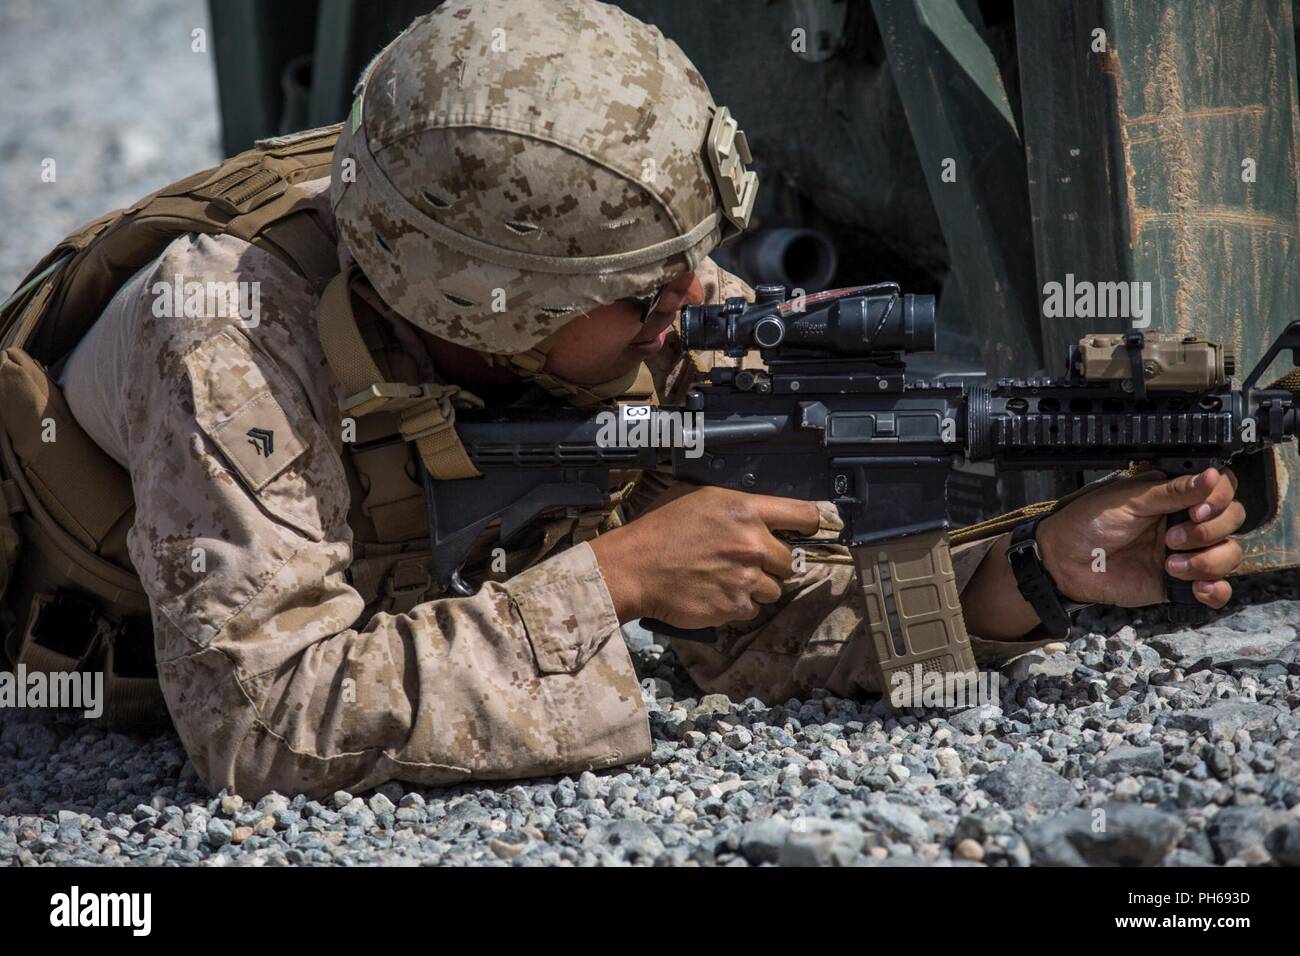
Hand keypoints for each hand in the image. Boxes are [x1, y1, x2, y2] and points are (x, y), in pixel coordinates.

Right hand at [589, 486, 818, 627]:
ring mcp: (745, 579)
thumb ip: (736, 505)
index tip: (807, 531)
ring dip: (756, 587)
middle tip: (745, 561)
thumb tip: (762, 512)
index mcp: (745, 511)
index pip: (805, 516)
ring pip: (774, 589)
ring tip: (726, 579)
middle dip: (772, 563)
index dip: (810, 526)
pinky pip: (752, 609)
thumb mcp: (698, 497)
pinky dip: (738, 605)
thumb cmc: (659, 529)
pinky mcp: (734, 606)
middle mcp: (752, 544)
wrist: (632, 568)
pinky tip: (715, 593)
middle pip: (790, 561)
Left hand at [1037, 467, 1244, 607]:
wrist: (1063, 561)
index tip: (1195, 511)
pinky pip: (1217, 589)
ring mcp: (1186, 553)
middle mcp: (1186, 521)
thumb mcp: (1130, 500)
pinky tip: (1197, 587)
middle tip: (1170, 539)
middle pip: (1233, 522)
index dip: (1219, 502)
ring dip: (1208, 561)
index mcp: (1175, 495)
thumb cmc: (1087, 522)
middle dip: (1209, 532)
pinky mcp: (1180, 584)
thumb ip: (1173, 491)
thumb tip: (1213, 476)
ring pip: (1229, 555)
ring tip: (1171, 565)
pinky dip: (1215, 590)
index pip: (1223, 492)